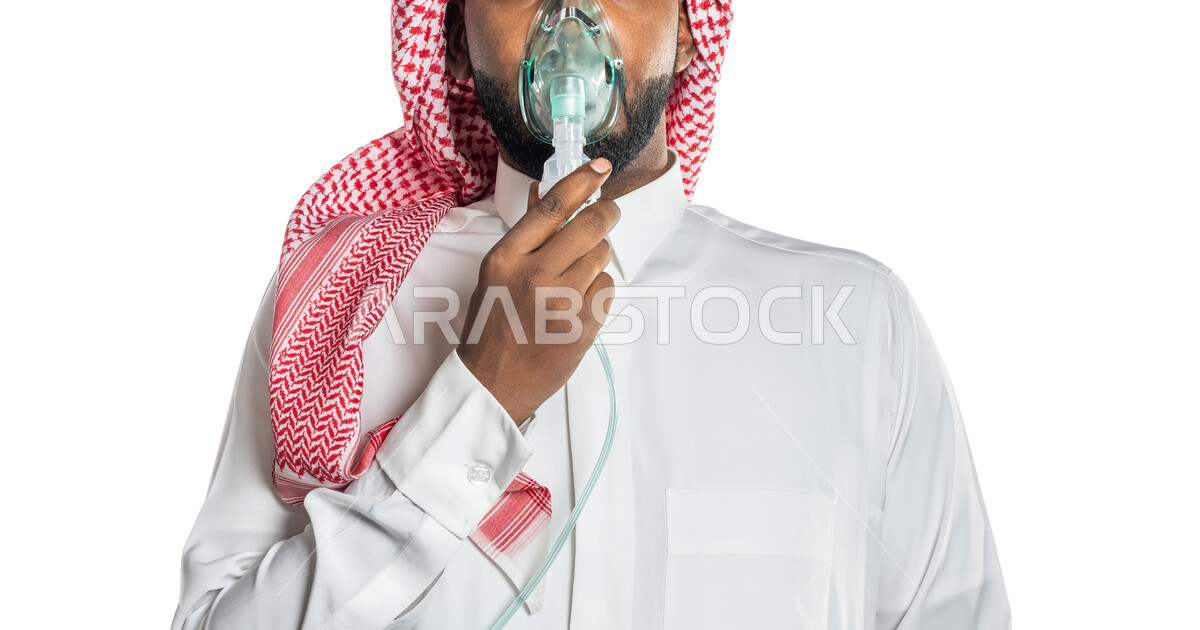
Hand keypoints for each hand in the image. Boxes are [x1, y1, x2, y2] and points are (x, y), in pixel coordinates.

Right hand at [457, 158, 619, 423]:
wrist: (494, 382)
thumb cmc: (492, 324)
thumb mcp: (497, 272)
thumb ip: (525, 233)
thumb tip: (544, 189)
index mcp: (506, 258)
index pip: (553, 207)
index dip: (581, 181)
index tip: (600, 167)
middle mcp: (534, 276)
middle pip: (590, 227)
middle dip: (606, 214)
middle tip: (609, 212)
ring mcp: (561, 304)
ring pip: (601, 258)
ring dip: (596, 259)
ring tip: (575, 276)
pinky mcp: (583, 327)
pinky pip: (606, 290)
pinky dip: (597, 292)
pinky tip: (577, 305)